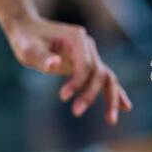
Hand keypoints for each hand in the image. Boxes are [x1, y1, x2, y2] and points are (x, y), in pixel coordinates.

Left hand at [4, 16, 131, 123]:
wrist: (27, 30)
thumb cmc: (25, 39)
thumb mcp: (27, 48)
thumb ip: (41, 57)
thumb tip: (55, 64)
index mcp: (77, 37)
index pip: (85, 64)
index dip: (77, 82)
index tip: (62, 97)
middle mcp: (88, 45)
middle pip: (99, 72)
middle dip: (90, 94)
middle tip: (76, 112)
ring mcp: (90, 55)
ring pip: (107, 78)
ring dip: (111, 98)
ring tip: (111, 121)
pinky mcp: (87, 64)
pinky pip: (104, 80)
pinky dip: (114, 93)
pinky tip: (125, 108)